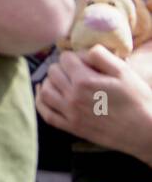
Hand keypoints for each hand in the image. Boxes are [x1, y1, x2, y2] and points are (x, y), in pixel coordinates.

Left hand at [37, 46, 151, 164]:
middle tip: (75, 70)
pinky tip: (44, 93)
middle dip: (63, 67)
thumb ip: (100, 55)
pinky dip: (41, 101)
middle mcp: (72, 97)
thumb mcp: (123, 71)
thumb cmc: (137, 100)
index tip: (84, 61)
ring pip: (45, 91)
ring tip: (61, 80)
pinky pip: (46, 114)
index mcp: (84, 81)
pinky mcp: (71, 127)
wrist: (145, 131)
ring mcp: (70, 113)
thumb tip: (83, 51)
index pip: (65, 58)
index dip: (75, 56)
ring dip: (50, 82)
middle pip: (53, 72)